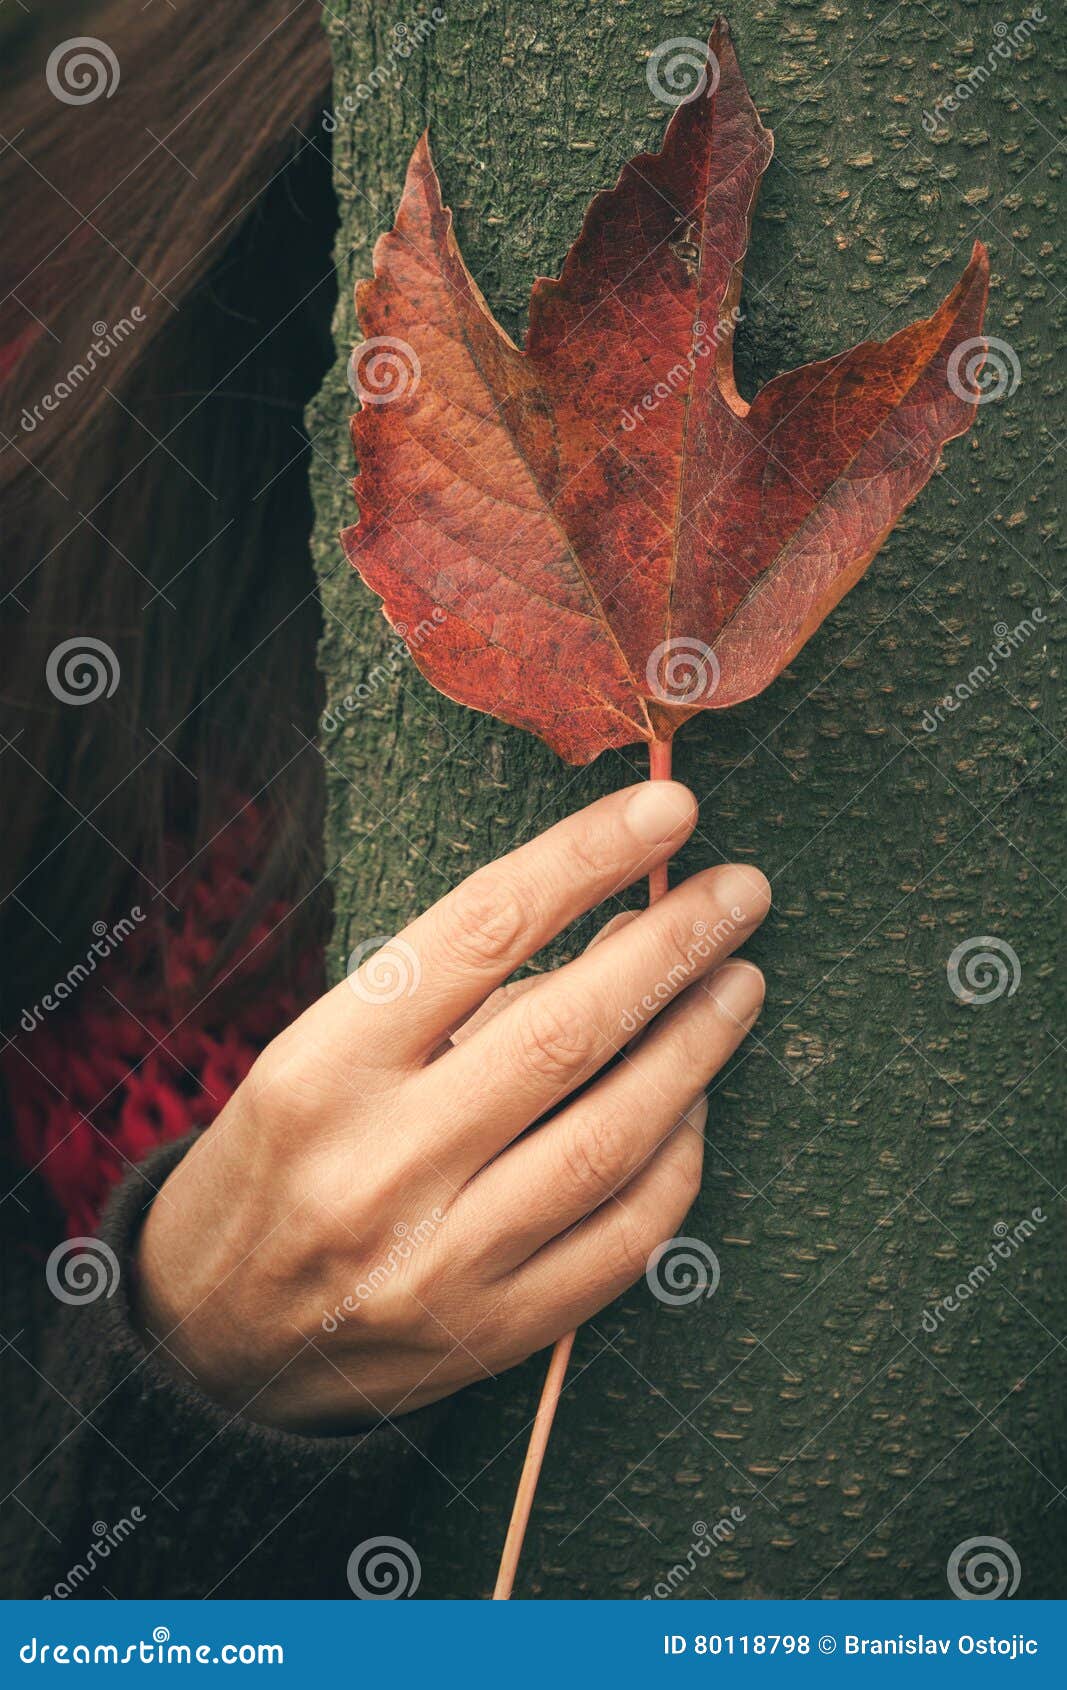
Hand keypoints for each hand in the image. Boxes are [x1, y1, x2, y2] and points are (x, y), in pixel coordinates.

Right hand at [134, 782, 769, 1431]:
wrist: (215, 1342)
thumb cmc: (277, 1166)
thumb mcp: (320, 1056)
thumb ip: (458, 1001)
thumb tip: (620, 932)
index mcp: (323, 1068)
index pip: (480, 929)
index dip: (586, 857)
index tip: (667, 812)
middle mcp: (382, 1164)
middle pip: (565, 1031)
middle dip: (672, 947)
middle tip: (739, 894)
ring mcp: (442, 1260)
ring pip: (612, 1136)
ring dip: (696, 1046)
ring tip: (740, 981)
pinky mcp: (495, 1333)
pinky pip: (624, 1238)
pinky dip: (678, 1158)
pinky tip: (696, 1101)